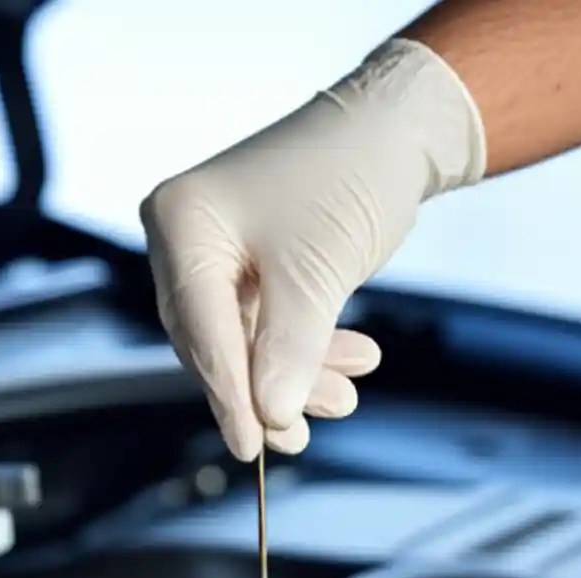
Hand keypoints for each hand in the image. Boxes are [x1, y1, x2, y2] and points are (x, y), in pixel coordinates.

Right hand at [141, 39, 485, 460]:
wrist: (400, 128)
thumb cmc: (349, 175)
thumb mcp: (316, 273)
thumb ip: (290, 350)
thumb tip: (271, 416)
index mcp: (180, 223)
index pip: (198, 326)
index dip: (226, 393)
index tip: (251, 446)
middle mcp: (186, 236)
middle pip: (213, 340)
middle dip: (264, 387)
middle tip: (300, 436)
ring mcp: (218, 249)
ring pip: (246, 338)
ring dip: (296, 373)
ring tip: (346, 398)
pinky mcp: (252, 261)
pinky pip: (268, 321)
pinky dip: (308, 347)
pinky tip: (354, 360)